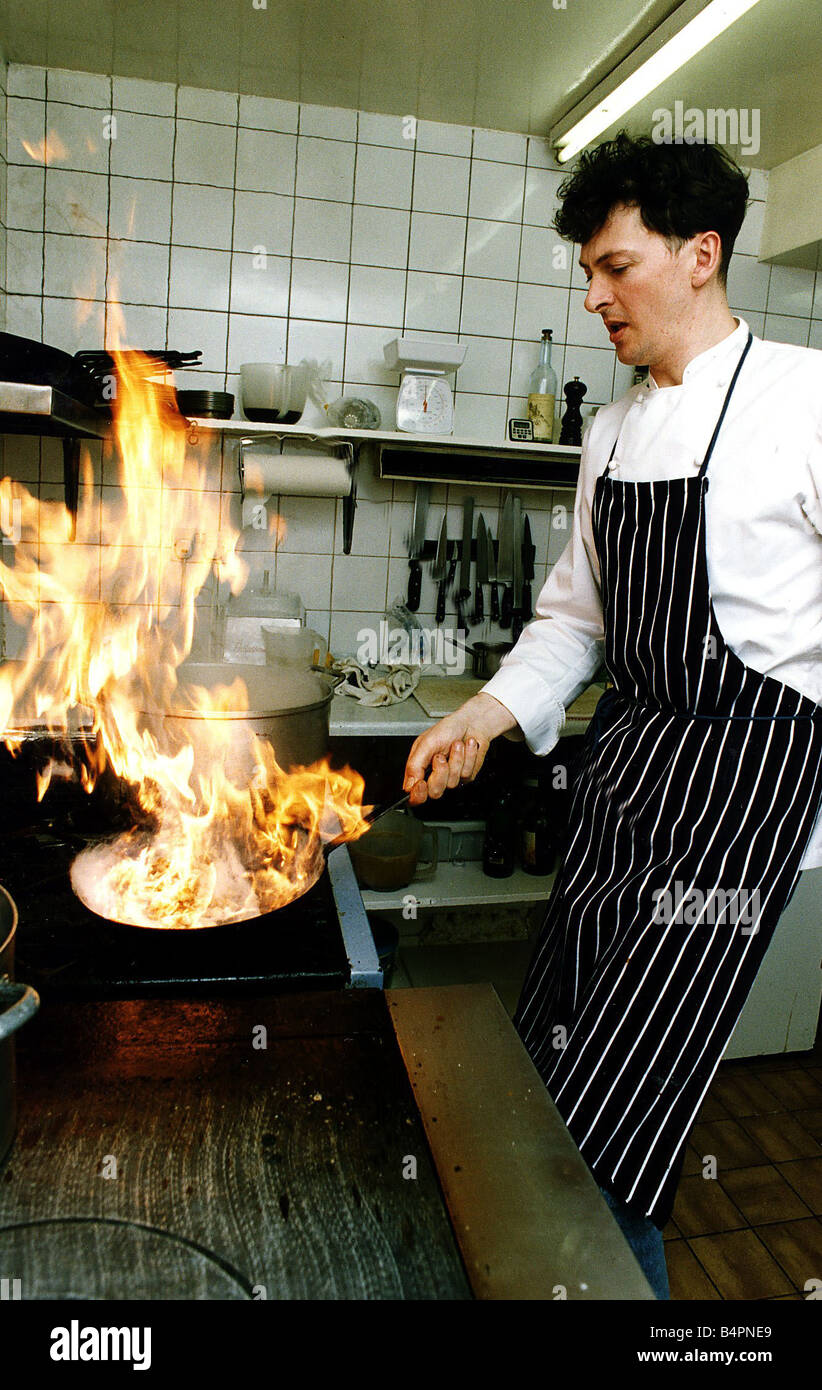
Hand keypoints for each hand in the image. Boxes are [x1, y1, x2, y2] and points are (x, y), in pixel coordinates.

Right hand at [402, 693, 517, 804]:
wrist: (472, 722)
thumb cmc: (448, 729)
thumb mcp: (426, 742)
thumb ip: (414, 765)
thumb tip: (409, 785)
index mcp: (419, 769)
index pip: (414, 794)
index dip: (417, 794)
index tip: (421, 783)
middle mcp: (434, 776)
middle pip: (434, 792)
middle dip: (440, 772)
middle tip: (440, 756)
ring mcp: (451, 777)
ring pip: (452, 783)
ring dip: (456, 759)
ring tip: (456, 745)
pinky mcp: (466, 776)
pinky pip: (466, 774)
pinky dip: (468, 757)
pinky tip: (466, 747)